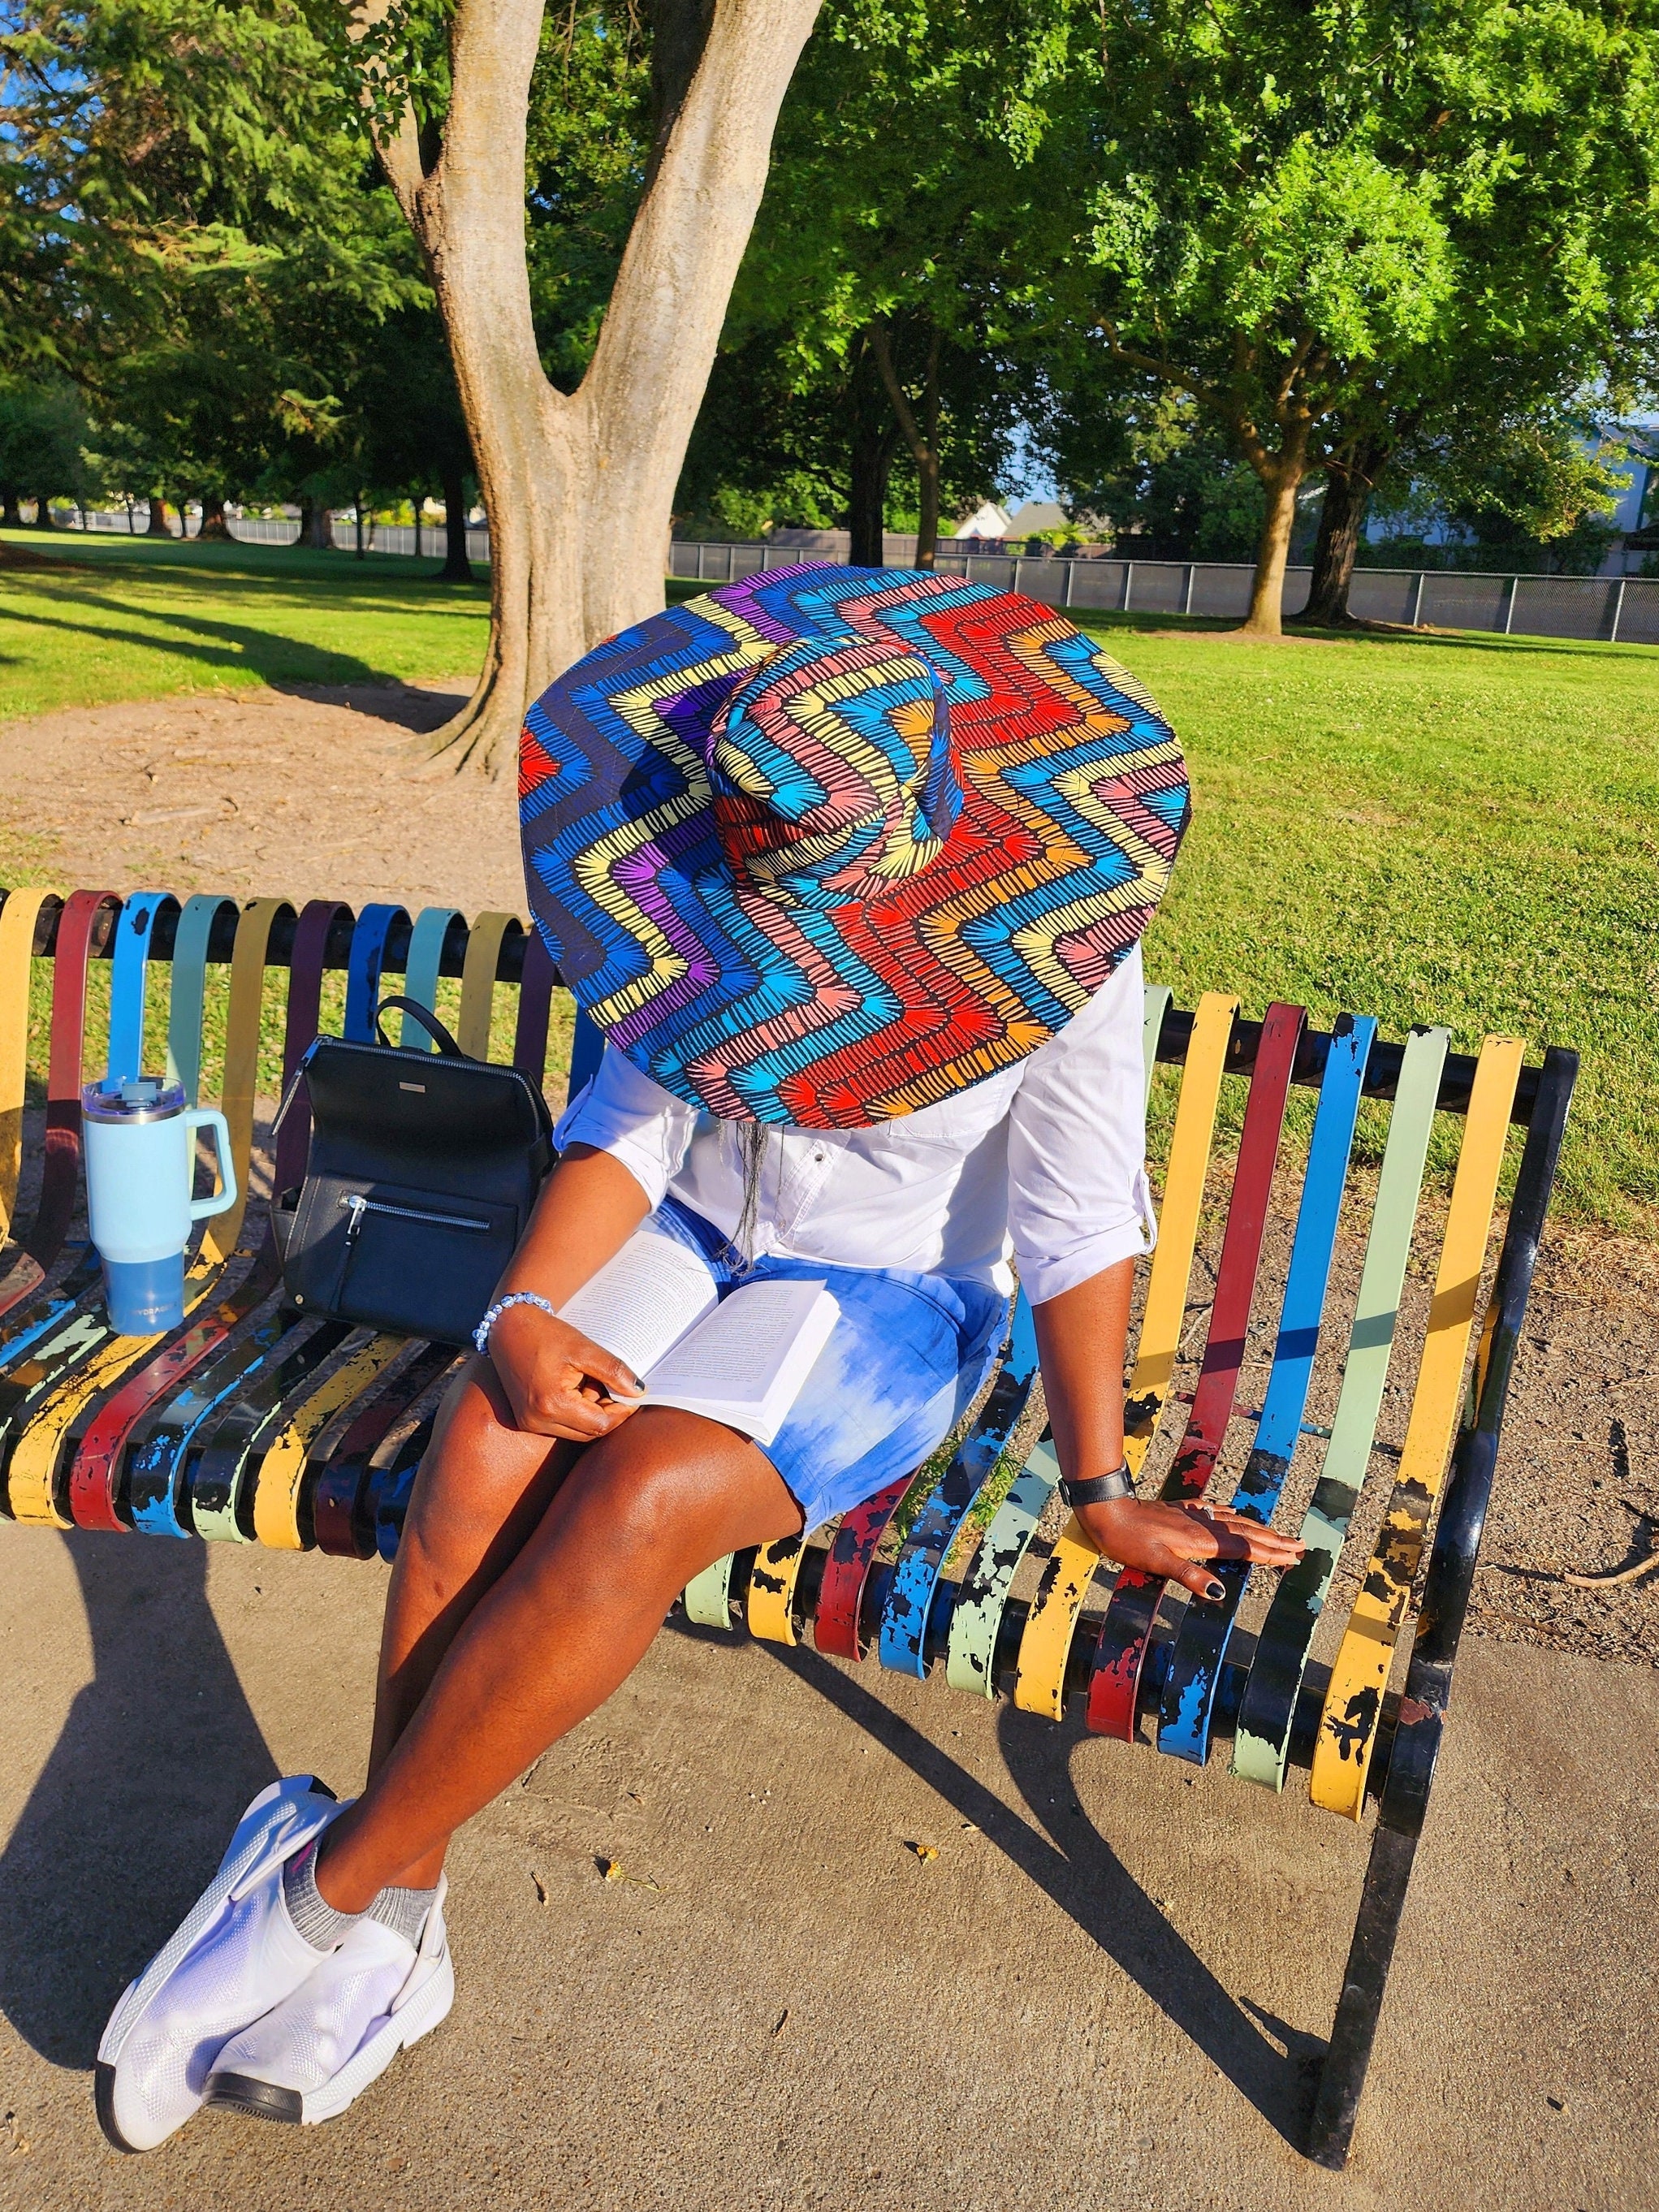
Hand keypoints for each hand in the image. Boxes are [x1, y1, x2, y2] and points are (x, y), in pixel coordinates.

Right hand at [486, 1301, 644, 1441]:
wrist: (508, 1327)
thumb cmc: (545, 1334)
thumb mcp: (583, 1348)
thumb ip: (614, 1371)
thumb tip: (639, 1392)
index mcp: (551, 1404)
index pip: (600, 1424)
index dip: (622, 1412)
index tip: (634, 1396)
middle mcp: (537, 1421)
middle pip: (589, 1432)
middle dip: (606, 1412)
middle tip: (612, 1386)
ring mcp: (529, 1423)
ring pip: (576, 1431)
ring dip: (590, 1412)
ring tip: (589, 1381)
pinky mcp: (526, 1420)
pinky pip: (561, 1425)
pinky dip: (575, 1411)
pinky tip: (575, 1386)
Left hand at [1075, 1495, 1304, 1601]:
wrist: (1106, 1510)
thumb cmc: (1128, 1540)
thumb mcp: (1157, 1563)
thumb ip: (1189, 1576)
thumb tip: (1219, 1593)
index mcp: (1200, 1541)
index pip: (1244, 1548)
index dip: (1270, 1554)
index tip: (1295, 1556)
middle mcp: (1201, 1525)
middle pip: (1246, 1532)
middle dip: (1274, 1540)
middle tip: (1300, 1545)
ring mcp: (1191, 1516)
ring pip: (1233, 1522)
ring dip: (1258, 1528)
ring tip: (1277, 1533)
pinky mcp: (1180, 1510)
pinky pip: (1215, 1512)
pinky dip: (1231, 1515)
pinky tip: (1233, 1512)